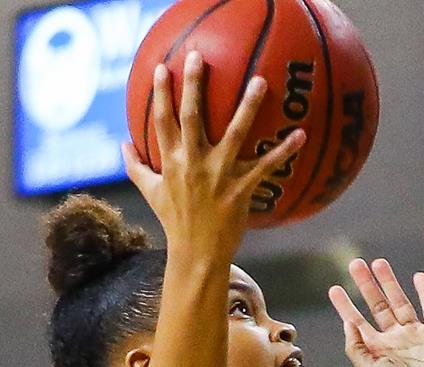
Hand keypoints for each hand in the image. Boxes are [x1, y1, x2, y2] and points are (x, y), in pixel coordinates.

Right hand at [123, 52, 305, 267]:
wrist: (196, 253)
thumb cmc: (175, 221)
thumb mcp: (151, 193)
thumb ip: (136, 166)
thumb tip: (122, 145)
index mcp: (171, 161)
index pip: (162, 120)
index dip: (162, 93)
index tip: (163, 67)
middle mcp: (192, 163)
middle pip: (191, 116)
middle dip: (193, 85)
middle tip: (198, 56)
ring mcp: (218, 175)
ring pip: (235, 133)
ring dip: (248, 106)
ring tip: (260, 81)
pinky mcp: (240, 189)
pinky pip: (265, 165)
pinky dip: (283, 150)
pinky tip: (301, 133)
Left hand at [328, 259, 423, 366]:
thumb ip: (356, 346)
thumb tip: (347, 322)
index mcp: (377, 350)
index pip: (357, 322)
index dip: (345, 305)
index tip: (334, 288)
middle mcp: (395, 340)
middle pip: (378, 305)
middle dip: (366, 285)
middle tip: (355, 263)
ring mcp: (416, 335)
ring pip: (400, 302)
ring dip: (390, 282)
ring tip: (378, 262)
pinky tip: (417, 277)